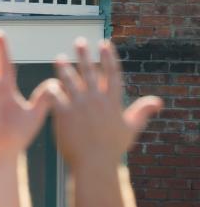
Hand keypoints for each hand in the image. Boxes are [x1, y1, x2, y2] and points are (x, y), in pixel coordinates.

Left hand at [48, 39, 161, 170]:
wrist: (95, 164)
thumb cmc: (113, 148)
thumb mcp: (131, 128)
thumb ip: (142, 111)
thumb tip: (158, 102)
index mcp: (112, 102)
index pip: (112, 73)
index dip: (109, 57)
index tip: (105, 43)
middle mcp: (96, 100)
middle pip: (90, 71)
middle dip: (84, 55)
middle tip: (79, 41)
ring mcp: (79, 106)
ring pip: (70, 80)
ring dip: (64, 67)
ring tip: (58, 58)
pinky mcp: (64, 114)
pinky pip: (55, 96)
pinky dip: (51, 88)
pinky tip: (48, 82)